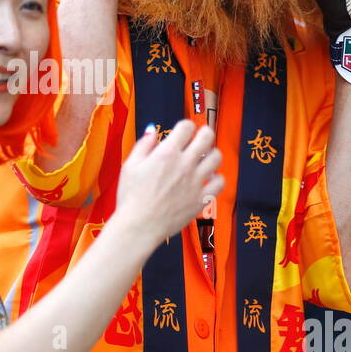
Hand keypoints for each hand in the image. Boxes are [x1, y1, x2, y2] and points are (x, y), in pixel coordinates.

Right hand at [112, 120, 222, 244]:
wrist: (139, 226)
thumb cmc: (131, 197)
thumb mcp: (130, 165)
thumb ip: (144, 145)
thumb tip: (153, 130)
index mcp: (167, 153)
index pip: (187, 127)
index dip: (185, 126)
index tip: (183, 131)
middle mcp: (185, 164)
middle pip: (207, 137)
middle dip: (204, 133)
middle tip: (200, 138)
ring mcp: (196, 182)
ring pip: (217, 158)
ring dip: (211, 154)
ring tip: (204, 158)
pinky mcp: (201, 199)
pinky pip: (220, 183)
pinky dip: (216, 178)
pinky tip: (207, 179)